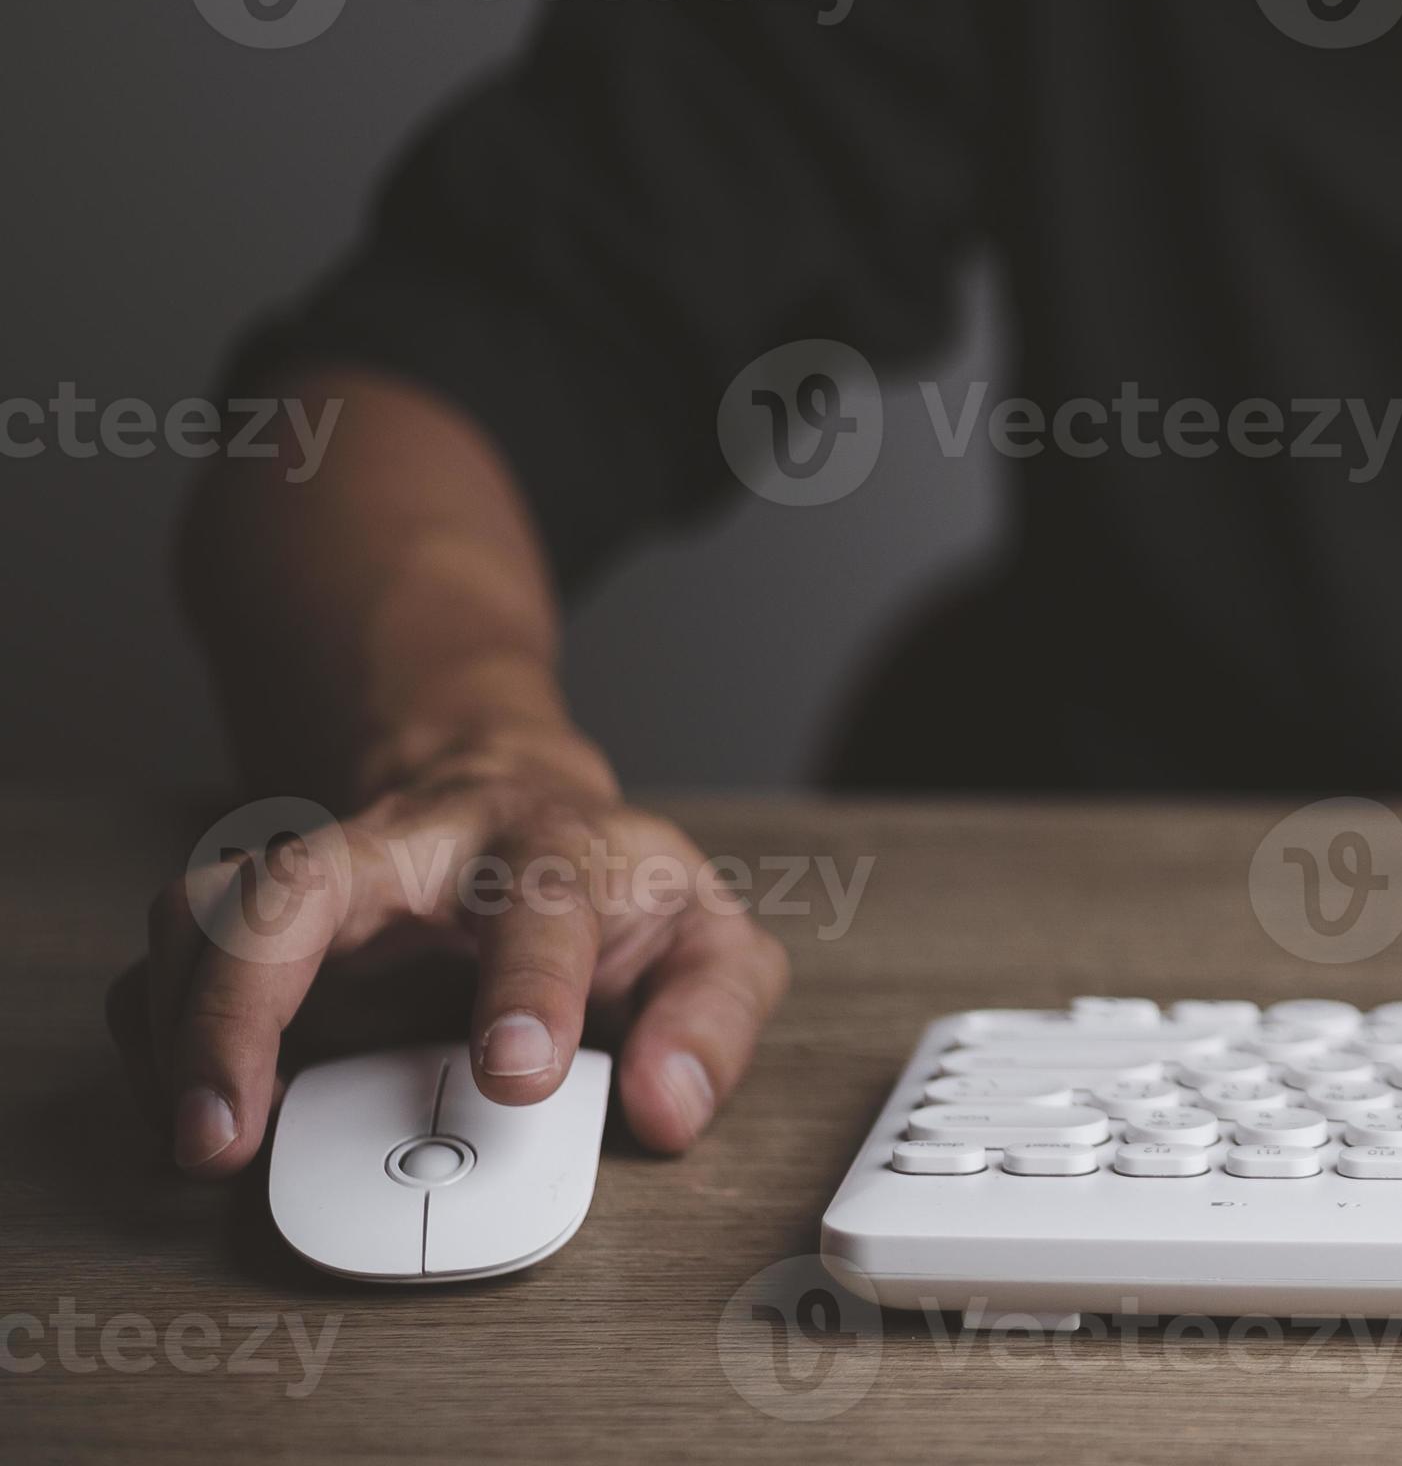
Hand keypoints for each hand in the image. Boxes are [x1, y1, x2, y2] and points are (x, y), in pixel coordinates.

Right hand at [109, 736, 785, 1174]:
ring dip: (184, 1021)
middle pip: (306, 883)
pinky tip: (185, 1102)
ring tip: (199, 1134)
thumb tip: (668, 1104)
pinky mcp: (261, 911)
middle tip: (235, 1130)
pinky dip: (157, 1026)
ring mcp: (325, 872)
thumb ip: (711, 1018)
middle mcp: (416, 848)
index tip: (516, 1078)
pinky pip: (174, 949)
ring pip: (211, 904)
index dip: (530, 991)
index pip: (542, 905)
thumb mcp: (705, 941)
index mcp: (550, 852)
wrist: (516, 799)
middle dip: (251, 1002)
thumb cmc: (610, 888)